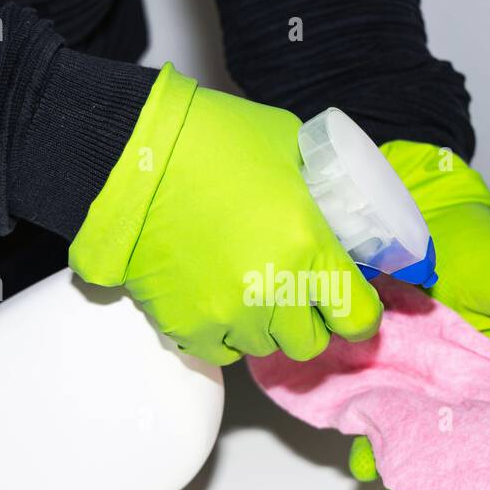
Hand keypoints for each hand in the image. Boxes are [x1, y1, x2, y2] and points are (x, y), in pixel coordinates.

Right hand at [70, 64, 382, 364]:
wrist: (132, 152)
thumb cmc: (213, 138)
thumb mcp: (291, 150)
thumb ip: (320, 194)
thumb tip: (336, 214)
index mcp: (310, 246)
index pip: (357, 317)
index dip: (357, 312)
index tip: (348, 302)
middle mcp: (273, 292)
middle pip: (310, 343)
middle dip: (307, 319)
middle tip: (293, 289)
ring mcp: (227, 314)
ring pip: (262, 347)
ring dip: (262, 324)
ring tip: (245, 283)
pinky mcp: (184, 324)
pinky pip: (218, 350)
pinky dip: (222, 331)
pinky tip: (214, 295)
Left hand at [348, 139, 489, 489]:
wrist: (420, 206)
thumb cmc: (477, 246)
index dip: (487, 469)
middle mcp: (447, 390)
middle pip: (437, 444)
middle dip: (421, 472)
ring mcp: (403, 376)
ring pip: (393, 426)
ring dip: (380, 447)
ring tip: (369, 463)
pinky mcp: (365, 357)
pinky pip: (355, 391)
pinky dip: (347, 408)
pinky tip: (341, 423)